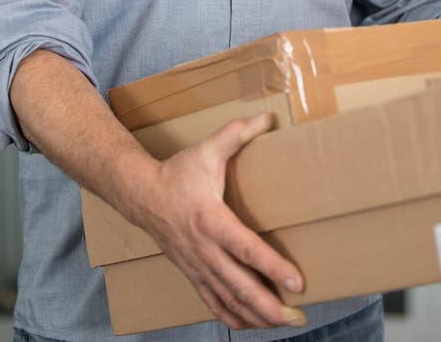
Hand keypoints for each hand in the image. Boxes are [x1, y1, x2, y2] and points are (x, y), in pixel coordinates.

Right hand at [133, 113, 306, 330]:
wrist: (141, 195)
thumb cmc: (178, 173)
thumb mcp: (207, 148)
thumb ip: (237, 133)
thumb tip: (269, 118)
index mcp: (211, 219)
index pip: (246, 249)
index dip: (272, 267)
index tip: (297, 282)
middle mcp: (205, 249)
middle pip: (240, 286)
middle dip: (270, 306)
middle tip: (299, 315)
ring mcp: (197, 266)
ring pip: (229, 301)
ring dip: (258, 317)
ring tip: (286, 323)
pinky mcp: (193, 274)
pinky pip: (214, 304)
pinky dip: (235, 319)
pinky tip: (253, 326)